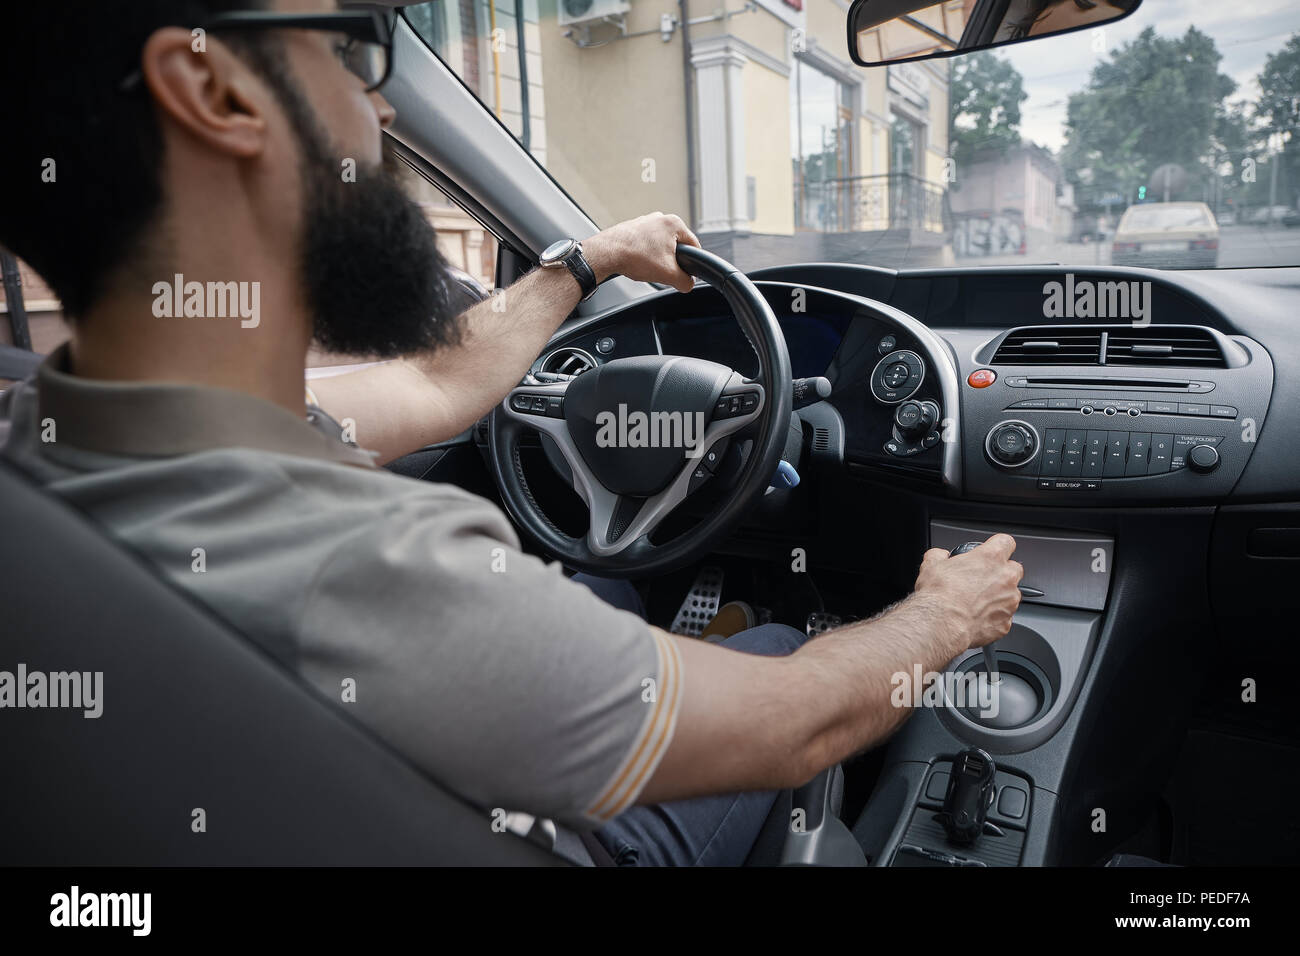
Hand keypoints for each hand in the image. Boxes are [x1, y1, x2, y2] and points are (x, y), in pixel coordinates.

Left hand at [583, 212, 701, 293]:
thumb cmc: (634, 256)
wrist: (606, 253)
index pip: (694, 246)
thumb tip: (689, 283)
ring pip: (660, 246)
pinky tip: (638, 262)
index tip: (686, 273)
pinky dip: (644, 255)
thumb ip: (685, 281)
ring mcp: (645, 221)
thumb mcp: (668, 274)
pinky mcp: (633, 228)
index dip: (692, 263)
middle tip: (662, 271)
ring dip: (657, 258)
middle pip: (676, 246)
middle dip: (671, 261)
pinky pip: (646, 244)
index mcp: (674, 223)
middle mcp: (660, 218)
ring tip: (647, 266)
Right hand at [913, 534, 1022, 649]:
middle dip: (1003, 573)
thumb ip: (939, 555)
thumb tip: (940, 556)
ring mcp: (1009, 602)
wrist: (941, 624)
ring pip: (1012, 596)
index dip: (999, 546)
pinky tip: (976, 619)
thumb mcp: (931, 565)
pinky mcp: (1006, 623)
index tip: (992, 551)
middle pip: (1015, 569)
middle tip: (983, 580)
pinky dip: (993, 618)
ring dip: (999, 598)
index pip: (1006, 542)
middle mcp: (1005, 578)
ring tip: (977, 604)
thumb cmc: (939, 595)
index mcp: (990, 558)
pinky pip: (1004, 618)